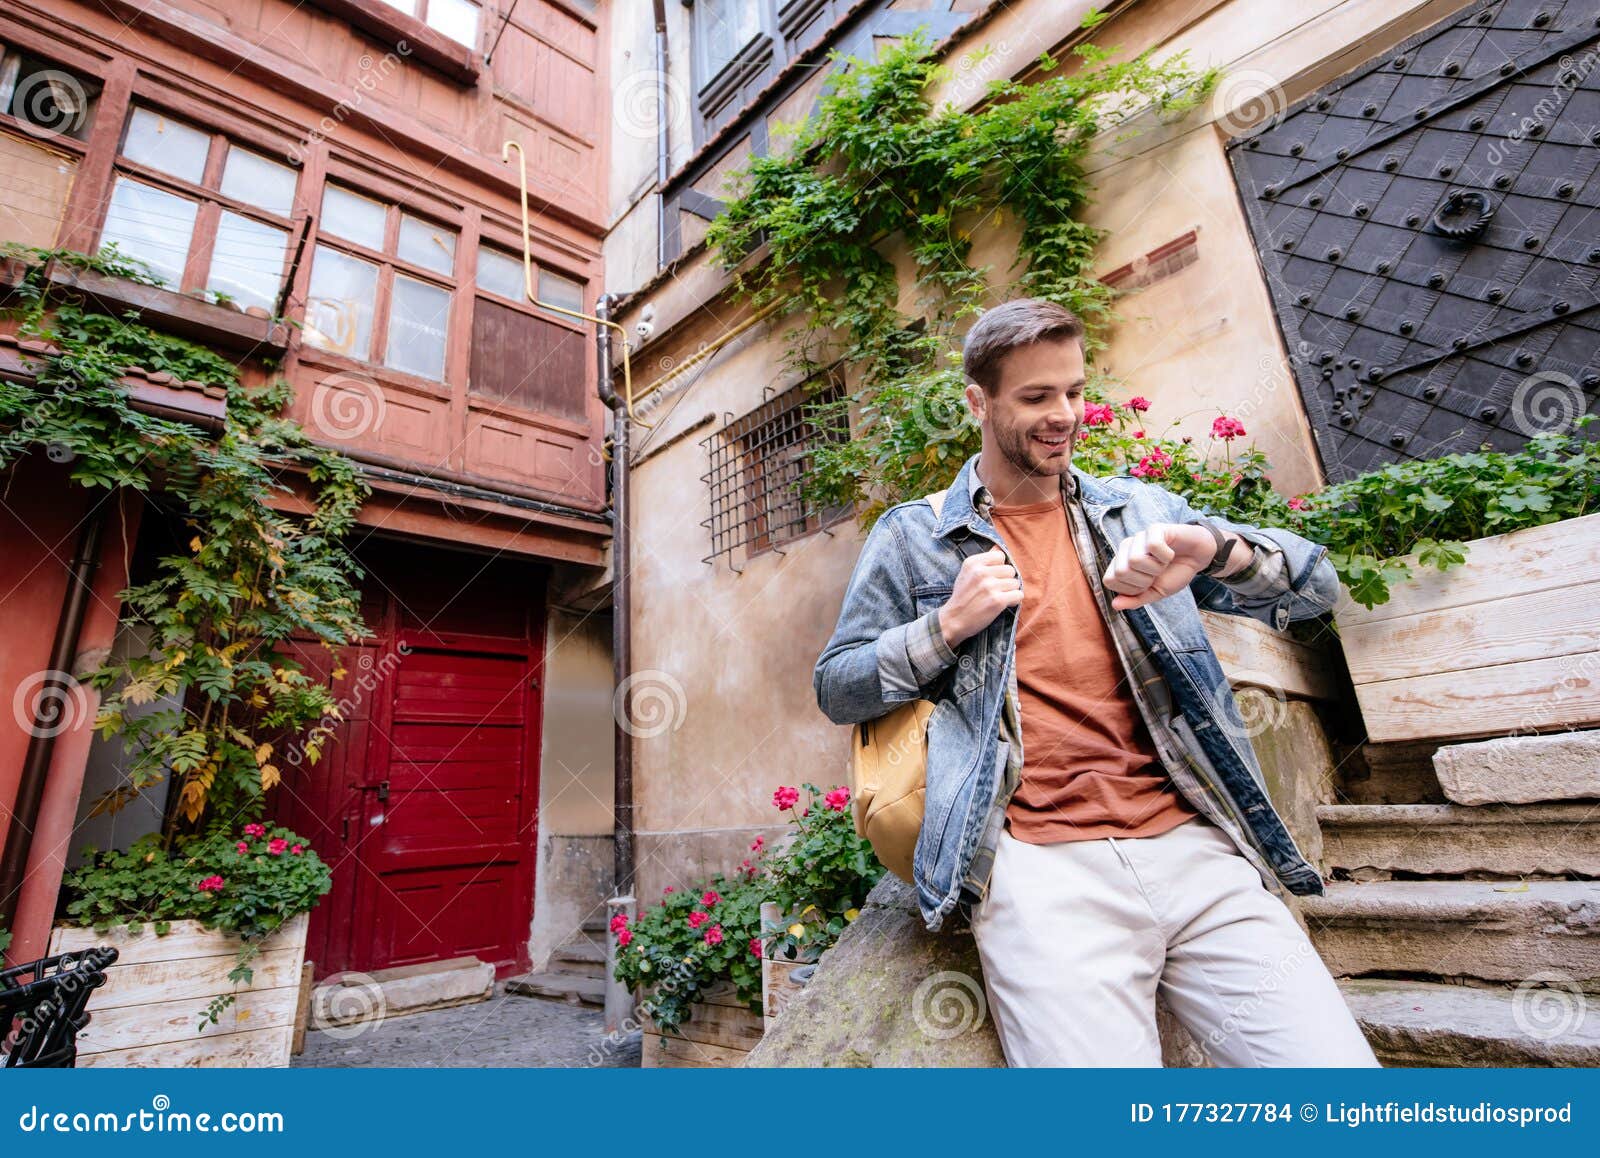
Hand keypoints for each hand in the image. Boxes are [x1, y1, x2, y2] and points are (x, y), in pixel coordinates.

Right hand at [938, 546, 1023, 647]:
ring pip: (1016, 583)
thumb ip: (983, 560)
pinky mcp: (997, 601)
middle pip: (1010, 570)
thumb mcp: (967, 573)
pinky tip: (1003, 604)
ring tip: (997, 598)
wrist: (954, 620)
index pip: (1000, 556)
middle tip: (994, 590)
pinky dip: (1014, 601)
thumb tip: (998, 547)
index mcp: (972, 563)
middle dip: (1005, 580)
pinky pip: (1018, 595)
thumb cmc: (963, 597)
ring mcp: (989, 586)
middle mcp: (981, 572)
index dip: (999, 567)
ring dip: (1010, 592)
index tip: (992, 577)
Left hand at [1102, 523, 1221, 610]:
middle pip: (1121, 571)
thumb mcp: (1155, 593)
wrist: (1197, 558)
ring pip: (1135, 559)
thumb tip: (1115, 605)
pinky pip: (1153, 546)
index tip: (1147, 584)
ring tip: (1164, 563)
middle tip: (1157, 573)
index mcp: (1120, 564)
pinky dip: (1166, 556)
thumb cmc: (1174, 573)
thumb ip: (1135, 599)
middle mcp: (1125, 548)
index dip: (1131, 589)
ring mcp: (1139, 537)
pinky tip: (1170, 553)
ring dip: (1156, 568)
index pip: (1110, 581)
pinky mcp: (1155, 528)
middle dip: (1144, 580)